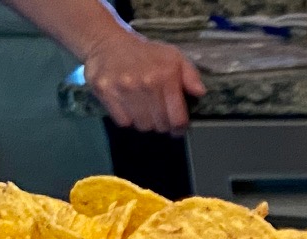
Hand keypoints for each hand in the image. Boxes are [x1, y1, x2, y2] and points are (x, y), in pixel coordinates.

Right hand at [85, 30, 204, 134]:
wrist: (107, 42)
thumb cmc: (145, 53)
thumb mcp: (173, 57)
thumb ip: (190, 75)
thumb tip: (200, 92)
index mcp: (165, 76)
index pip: (177, 119)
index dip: (179, 128)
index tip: (177, 128)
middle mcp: (146, 83)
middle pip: (160, 125)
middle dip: (163, 124)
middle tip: (159, 116)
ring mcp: (124, 88)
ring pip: (142, 126)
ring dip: (145, 122)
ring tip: (144, 109)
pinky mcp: (106, 91)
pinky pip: (123, 122)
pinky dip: (128, 119)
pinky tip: (129, 107)